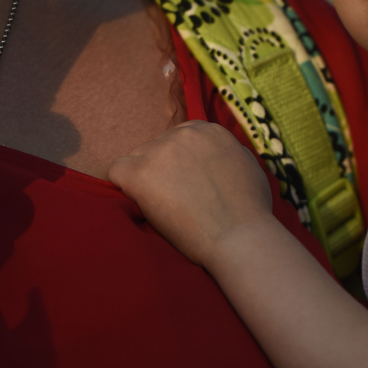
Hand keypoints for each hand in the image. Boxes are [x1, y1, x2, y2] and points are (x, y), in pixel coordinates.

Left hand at [109, 121, 274, 267]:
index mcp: (210, 131)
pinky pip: (116, 171)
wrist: (239, 236)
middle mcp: (184, 134)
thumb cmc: (251, 211)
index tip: (186, 184)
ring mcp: (160, 151)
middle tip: (176, 200)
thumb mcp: (249, 166)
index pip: (181, 138)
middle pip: (158, 147)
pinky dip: (125, 188)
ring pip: (137, 159)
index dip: (181, 163)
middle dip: (163, 171)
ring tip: (165, 209)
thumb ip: (227, 154)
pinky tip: (141, 205)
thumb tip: (216, 156)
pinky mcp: (139, 172)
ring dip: (147, 180)